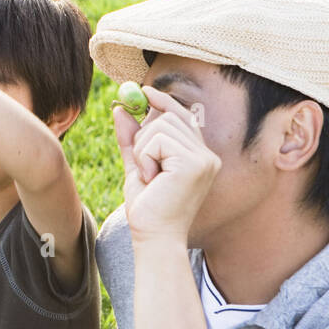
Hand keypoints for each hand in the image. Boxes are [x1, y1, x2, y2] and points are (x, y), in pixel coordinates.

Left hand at [114, 86, 219, 245]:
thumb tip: (121, 109)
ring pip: (160, 126)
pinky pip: (157, 140)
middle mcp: (207, 154)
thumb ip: (131, 140)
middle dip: (144, 136)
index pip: (183, 116)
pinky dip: (144, 157)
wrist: (153, 238)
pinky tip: (151, 179)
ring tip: (148, 176)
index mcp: (199, 156)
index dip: (163, 101)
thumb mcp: (136, 167)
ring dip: (142, 150)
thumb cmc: (148, 209)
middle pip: (169, 117)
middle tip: (143, 165)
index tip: (143, 91)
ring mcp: (204, 158)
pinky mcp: (194, 163)